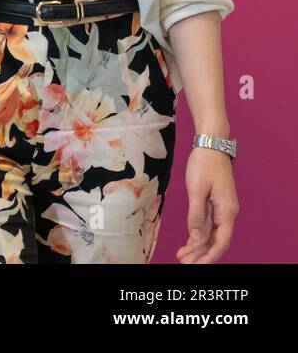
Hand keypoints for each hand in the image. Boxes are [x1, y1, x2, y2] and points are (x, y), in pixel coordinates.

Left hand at [176, 146, 237, 262]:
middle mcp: (227, 213)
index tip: (196, 265)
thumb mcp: (197, 190)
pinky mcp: (215, 202)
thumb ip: (196, 215)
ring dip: (198, 245)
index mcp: (227, 211)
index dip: (208, 256)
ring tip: (182, 256)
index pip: (220, 242)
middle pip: (216, 240)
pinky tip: (189, 242)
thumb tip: (196, 237)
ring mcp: (222, 208)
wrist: (211, 145)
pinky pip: (208, 224)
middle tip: (184, 262)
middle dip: (201, 254)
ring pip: (211, 233)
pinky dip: (199, 233)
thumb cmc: (204, 165)